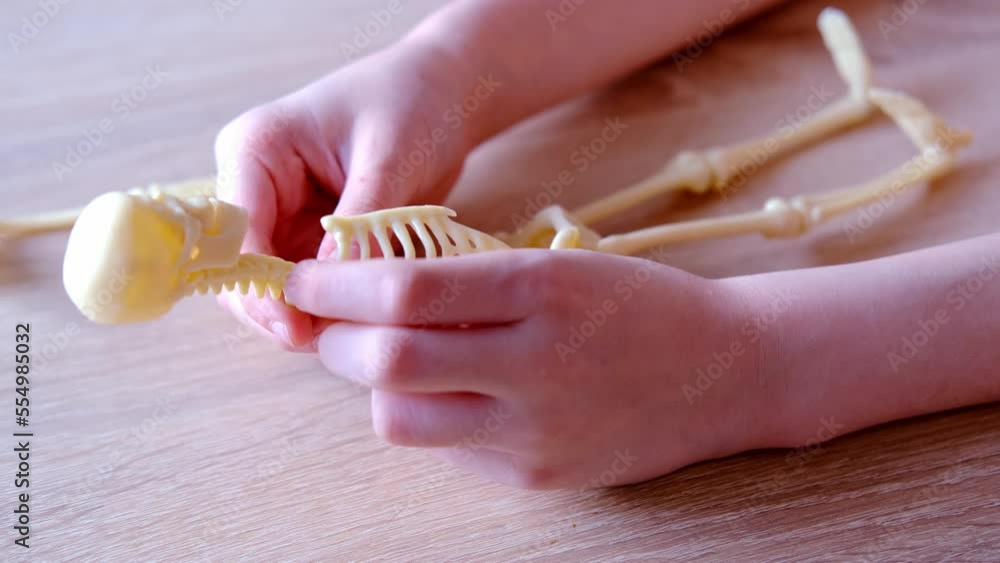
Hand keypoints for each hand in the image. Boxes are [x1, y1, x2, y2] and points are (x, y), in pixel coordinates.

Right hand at [213, 44, 470, 349]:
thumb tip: (334, 287)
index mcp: (254, 152)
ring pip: (272, 292)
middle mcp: (254, 189)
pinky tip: (366, 325)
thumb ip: (360, 224)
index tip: (297, 328)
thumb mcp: (390, 160)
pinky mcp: (308, 243)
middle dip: (282, 313)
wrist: (442, 97)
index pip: (235, 234)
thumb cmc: (413, 106)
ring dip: (308, 319)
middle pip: (243, 274)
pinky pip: (308, 291)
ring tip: (359, 337)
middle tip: (335, 344)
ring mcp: (279, 219)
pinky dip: (331, 311)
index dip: (260, 288)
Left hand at [284, 249, 772, 488]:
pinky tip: (451, 395)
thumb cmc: (639, 304)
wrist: (725, 372)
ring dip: (370, 385)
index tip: (308, 273)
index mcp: (543, 288)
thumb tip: (371, 293)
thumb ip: (472, 283)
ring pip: (399, 418)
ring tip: (382, 360)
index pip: (405, 287)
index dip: (338, 282)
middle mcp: (536, 362)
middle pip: (387, 359)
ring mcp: (536, 429)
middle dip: (331, 337)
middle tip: (323, 319)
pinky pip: (448, 449)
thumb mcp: (562, 265)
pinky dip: (428, 416)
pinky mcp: (537, 476)